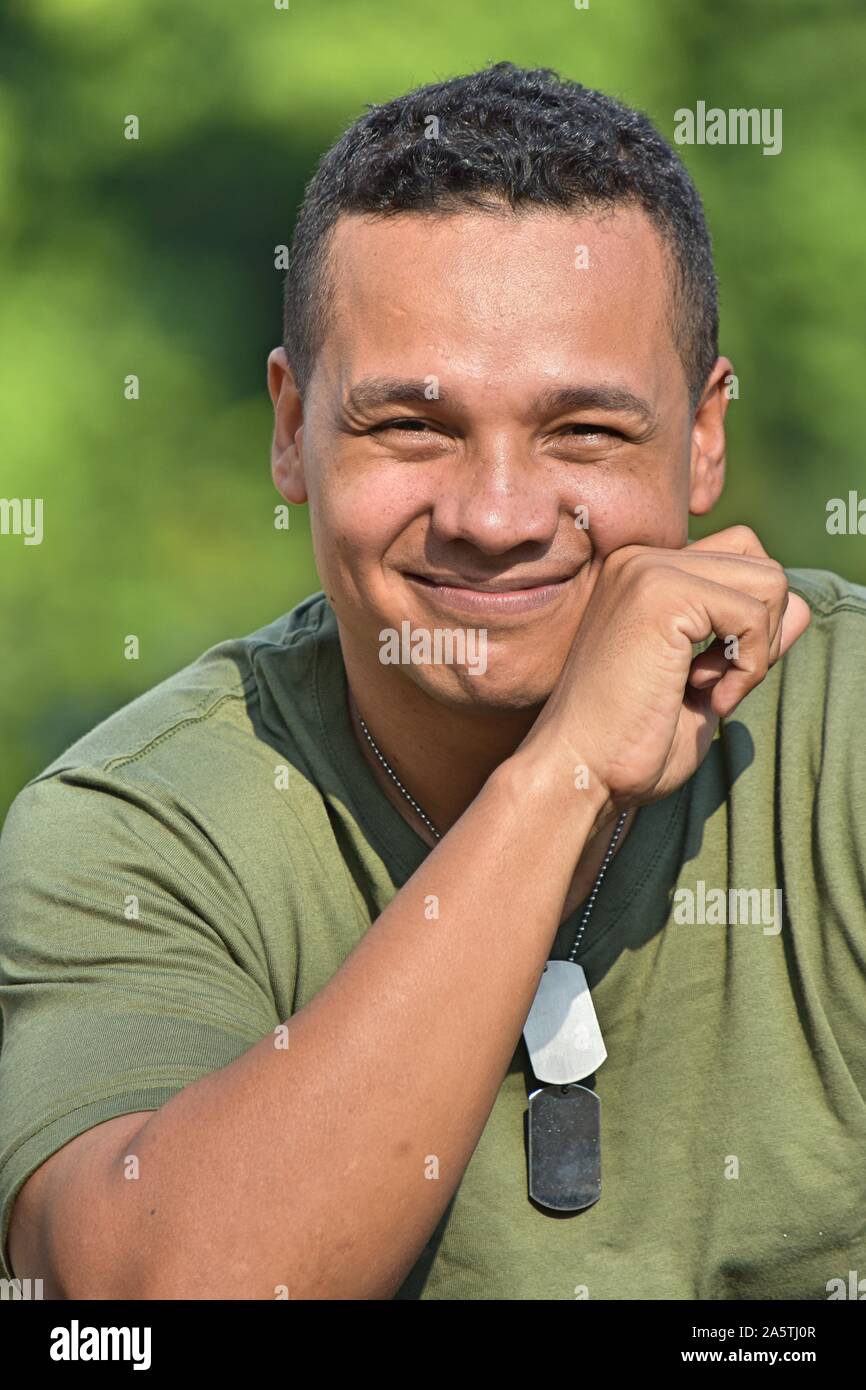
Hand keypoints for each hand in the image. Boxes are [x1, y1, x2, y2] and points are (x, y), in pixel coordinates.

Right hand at [520, 525, 811, 823]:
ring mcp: (648, 569)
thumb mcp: (707, 682)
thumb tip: (799, 606)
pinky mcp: (660, 593)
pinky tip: (709, 698)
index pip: (741, 559)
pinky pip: (754, 614)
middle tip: (717, 685)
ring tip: (711, 691)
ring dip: (759, 649)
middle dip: (763, 632)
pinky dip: (751, 666)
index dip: (750, 623)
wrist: (579, 771)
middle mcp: (641, 559)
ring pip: (769, 582)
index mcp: (643, 573)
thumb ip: (747, 639)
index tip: (713, 677)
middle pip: (762, 565)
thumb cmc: (632, 742)